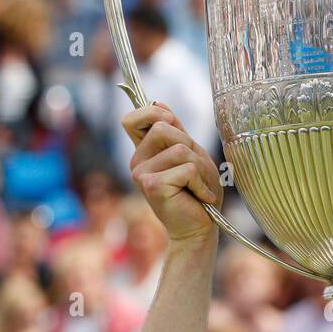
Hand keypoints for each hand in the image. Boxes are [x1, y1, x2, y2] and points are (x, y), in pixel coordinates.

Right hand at [125, 103, 221, 244]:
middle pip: (163, 127)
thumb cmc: (198, 192)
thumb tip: (159, 103)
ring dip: (199, 168)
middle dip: (189, 145)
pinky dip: (201, 183)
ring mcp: (141, 174)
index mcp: (144, 152)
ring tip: (199, 187)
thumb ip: (177, 132)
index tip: (171, 121)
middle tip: (195, 169)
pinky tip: (199, 197)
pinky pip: (187, 169)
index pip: (131, 119)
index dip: (152, 112)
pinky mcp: (152, 186)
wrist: (199, 228)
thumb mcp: (192, 155)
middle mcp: (137, 162)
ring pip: (180, 149)